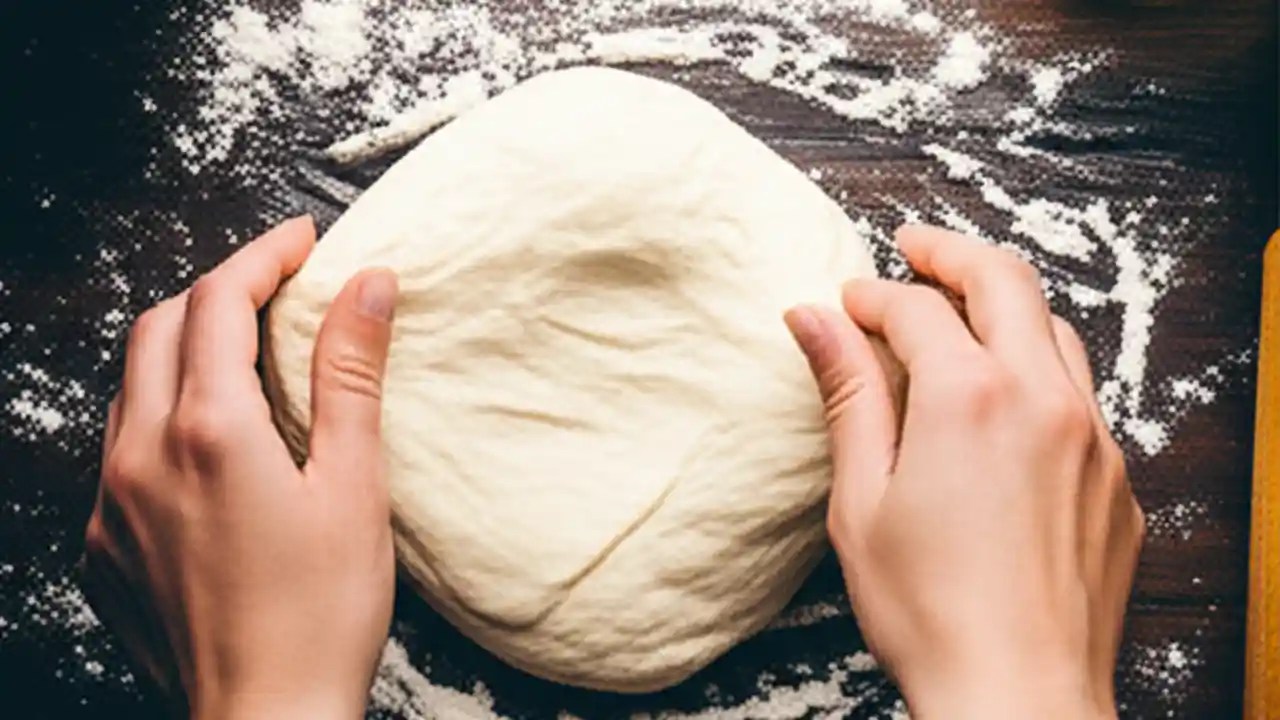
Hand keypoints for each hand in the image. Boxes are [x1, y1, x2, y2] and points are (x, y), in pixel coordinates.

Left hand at [82, 217, 399, 719]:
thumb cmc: (322, 614)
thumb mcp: (355, 485)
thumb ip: (351, 375)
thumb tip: (367, 285)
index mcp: (210, 431)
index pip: (220, 299)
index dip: (264, 255)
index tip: (305, 241)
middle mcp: (141, 454)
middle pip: (162, 325)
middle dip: (219, 289)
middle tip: (280, 288)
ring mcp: (109, 500)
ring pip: (131, 383)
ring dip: (185, 348)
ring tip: (249, 354)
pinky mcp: (101, 543)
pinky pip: (119, 446)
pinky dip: (163, 413)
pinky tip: (211, 443)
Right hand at [785, 225, 1143, 719]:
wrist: (1018, 696)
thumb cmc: (927, 610)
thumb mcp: (862, 497)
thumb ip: (847, 394)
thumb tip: (813, 320)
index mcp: (968, 397)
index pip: (915, 308)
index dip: (871, 297)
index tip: (843, 306)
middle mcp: (1042, 398)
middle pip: (1005, 282)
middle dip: (951, 253)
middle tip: (914, 245)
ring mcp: (1093, 437)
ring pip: (1055, 330)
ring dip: (1006, 304)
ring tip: (963, 311)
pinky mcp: (1118, 478)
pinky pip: (1081, 394)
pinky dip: (1040, 369)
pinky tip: (1008, 401)